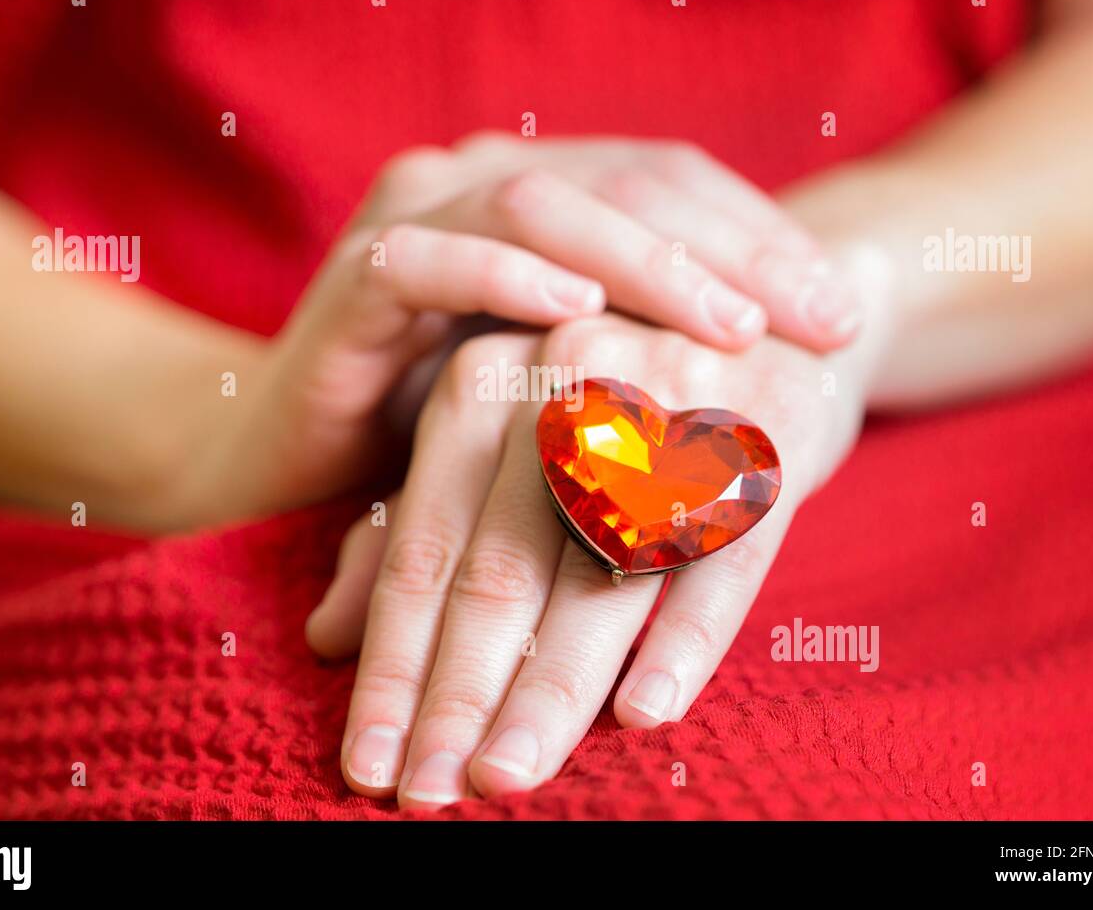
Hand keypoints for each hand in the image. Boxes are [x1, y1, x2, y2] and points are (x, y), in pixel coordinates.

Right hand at [170, 136, 862, 526]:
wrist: (276, 453)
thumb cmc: (433, 425)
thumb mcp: (558, 380)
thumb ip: (642, 350)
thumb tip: (784, 363)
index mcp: (537, 195)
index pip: (671, 184)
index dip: (763, 238)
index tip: (840, 317)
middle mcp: (475, 182)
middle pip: (625, 182)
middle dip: (731, 250)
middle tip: (814, 320)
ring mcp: (412, 220)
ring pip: (542, 202)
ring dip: (644, 261)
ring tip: (728, 322)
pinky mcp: (352, 280)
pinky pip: (432, 260)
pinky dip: (506, 277)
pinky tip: (578, 312)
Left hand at [306, 247, 892, 806]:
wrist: (770, 297)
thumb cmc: (616, 390)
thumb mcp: (504, 436)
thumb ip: (416, 520)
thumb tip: (322, 633)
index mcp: (487, 379)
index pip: (423, 552)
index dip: (393, 666)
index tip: (372, 765)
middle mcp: (568, 385)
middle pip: (501, 569)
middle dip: (459, 693)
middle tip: (428, 795)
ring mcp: (670, 403)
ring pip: (601, 574)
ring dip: (552, 686)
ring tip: (506, 774)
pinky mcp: (768, 432)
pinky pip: (722, 553)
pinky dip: (683, 633)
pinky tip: (645, 712)